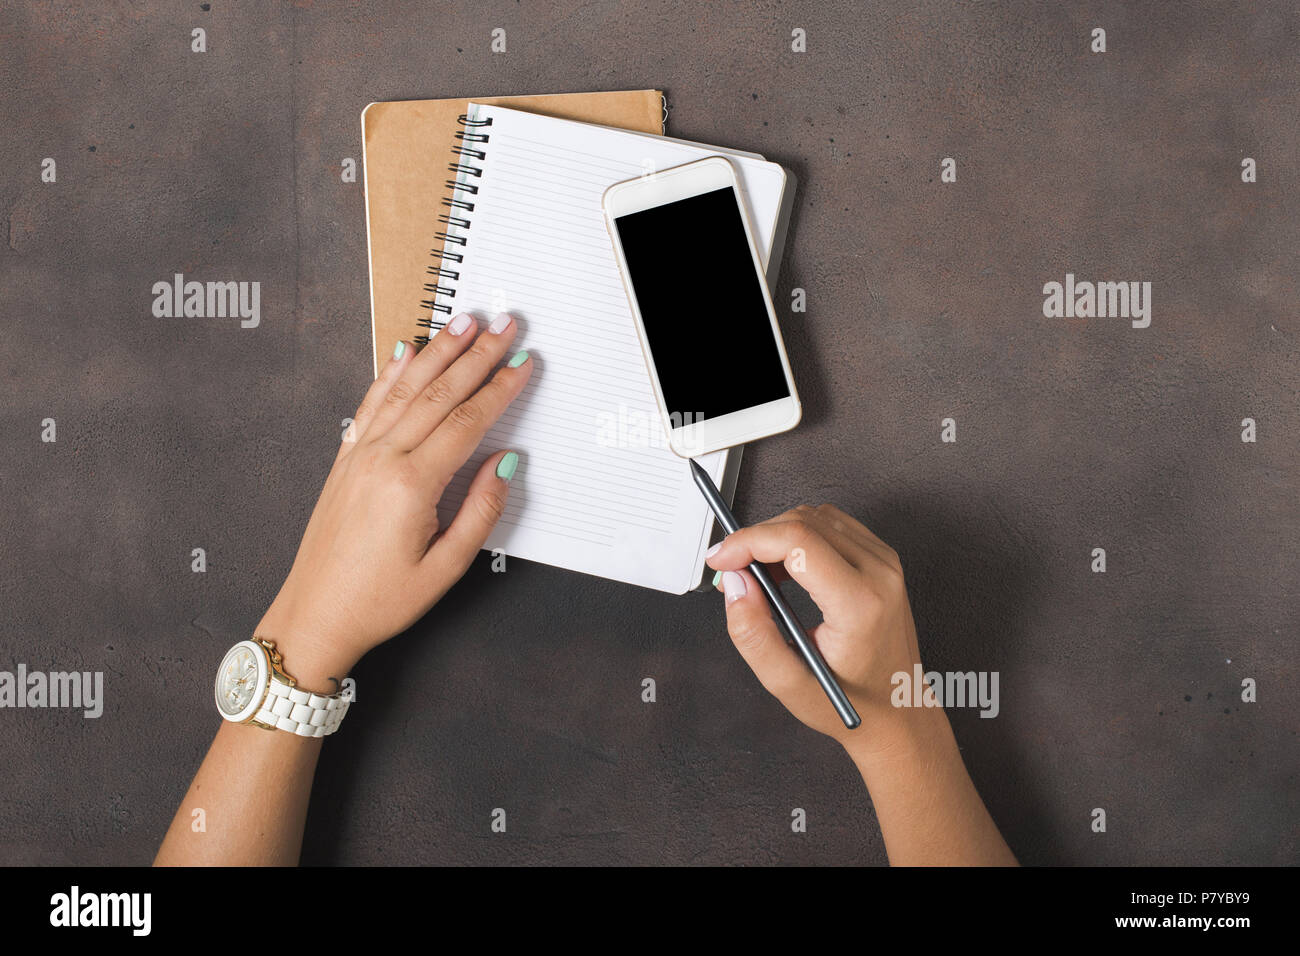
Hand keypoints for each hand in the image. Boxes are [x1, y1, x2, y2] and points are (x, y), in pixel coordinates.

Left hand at [256, 312, 531, 689]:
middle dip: (476, 355)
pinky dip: (391, 374)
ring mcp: (359, 456)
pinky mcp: (344, 461)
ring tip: (462, 322)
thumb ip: (480, 511)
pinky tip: (405, 351)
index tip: (522, 363)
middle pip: (439, 394)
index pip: (466, 422)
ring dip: (437, 351)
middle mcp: (382, 460)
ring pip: (405, 389)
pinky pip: (371, 404)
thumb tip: (505, 464)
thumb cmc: (378, 601)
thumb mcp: (446, 567)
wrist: (316, 615)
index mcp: (411, 486)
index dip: (498, 389)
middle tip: (503, 325)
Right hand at [706, 504, 930, 754]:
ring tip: (760, 576)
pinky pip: (832, 524)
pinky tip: (787, 569)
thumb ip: (753, 634)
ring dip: (777, 536)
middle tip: (732, 573)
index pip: (798, 540)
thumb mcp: (789, 683)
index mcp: (860, 604)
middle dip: (756, 539)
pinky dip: (799, 537)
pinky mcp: (882, 558)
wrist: (899, 710)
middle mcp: (879, 574)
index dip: (748, 541)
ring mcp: (885, 562)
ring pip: (816, 516)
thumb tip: (734, 584)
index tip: (720, 559)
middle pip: (803, 521)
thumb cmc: (852, 703)